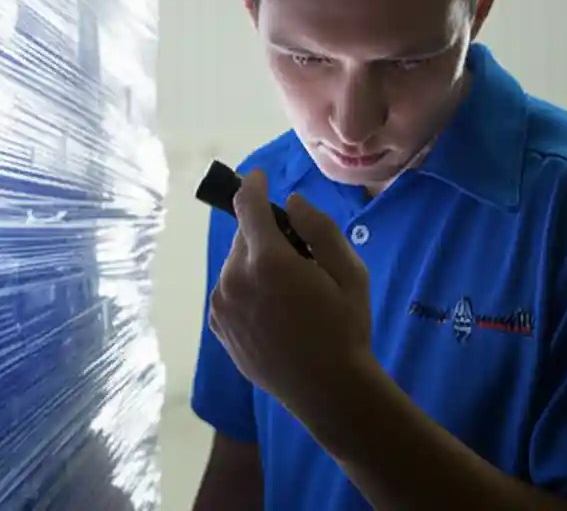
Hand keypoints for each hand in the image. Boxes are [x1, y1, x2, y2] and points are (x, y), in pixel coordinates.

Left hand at [208, 169, 374, 416]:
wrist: (328, 390)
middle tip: (297, 256)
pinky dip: (245, 289)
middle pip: (243, 237)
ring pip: (235, 265)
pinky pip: (229, 291)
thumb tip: (292, 202)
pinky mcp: (218, 326)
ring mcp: (221, 304)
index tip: (259, 177)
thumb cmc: (345, 328)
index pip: (248, 206)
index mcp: (267, 260)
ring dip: (254, 264)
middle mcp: (234, 278)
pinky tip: (273, 312)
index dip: (254, 185)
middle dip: (265, 235)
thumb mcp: (348, 272)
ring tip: (287, 292)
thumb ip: (319, 228)